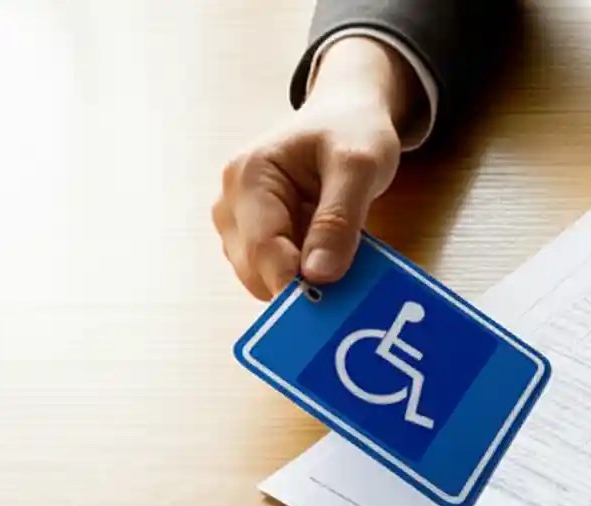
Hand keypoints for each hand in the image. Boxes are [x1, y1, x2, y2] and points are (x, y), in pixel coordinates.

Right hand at [213, 37, 417, 299]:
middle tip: (348, 282)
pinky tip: (328, 256)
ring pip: (262, 278)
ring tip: (340, 256)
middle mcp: (231, 202)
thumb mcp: (360, 167)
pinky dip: (302, 275)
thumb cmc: (352, 132)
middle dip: (299, 283)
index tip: (330, 306)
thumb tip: (318, 275)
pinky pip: (273, 272)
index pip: (262, 247)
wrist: (345, 115)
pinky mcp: (251, 237)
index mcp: (249, 177)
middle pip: (256, 269)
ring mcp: (237, 222)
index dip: (294, 282)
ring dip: (302, 280)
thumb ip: (339, 219)